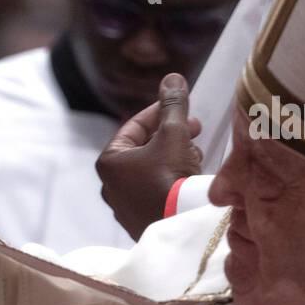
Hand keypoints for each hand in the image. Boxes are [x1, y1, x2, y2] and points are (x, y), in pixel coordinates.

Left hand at [95, 72, 203, 240]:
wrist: (178, 226)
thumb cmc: (169, 177)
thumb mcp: (173, 134)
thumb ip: (172, 105)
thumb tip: (172, 78)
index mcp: (109, 162)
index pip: (134, 127)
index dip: (160, 112)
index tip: (181, 106)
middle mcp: (110, 185)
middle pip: (144, 149)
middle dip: (172, 136)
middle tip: (195, 129)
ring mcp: (124, 206)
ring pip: (152, 170)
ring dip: (175, 156)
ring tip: (195, 155)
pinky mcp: (141, 220)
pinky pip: (157, 191)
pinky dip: (173, 179)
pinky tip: (191, 177)